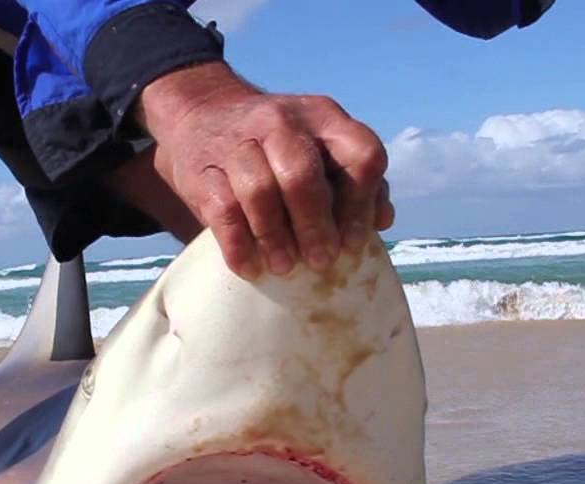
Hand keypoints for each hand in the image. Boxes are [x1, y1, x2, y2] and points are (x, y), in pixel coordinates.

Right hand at [137, 62, 393, 278]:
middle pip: (304, 175)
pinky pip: (223, 210)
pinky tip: (250, 266)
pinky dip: (238, 244)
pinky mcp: (203, 170)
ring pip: (260, 191)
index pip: (360, 153)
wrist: (203, 116)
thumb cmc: (276, 146)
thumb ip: (354, 178)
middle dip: (316, 226)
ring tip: (285, 266)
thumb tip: (382, 219)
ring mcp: (238, 142)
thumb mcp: (319, 145)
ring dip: (276, 237)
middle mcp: (281, 122)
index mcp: (323, 117)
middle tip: (321, 261)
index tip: (353, 242)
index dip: (361, 203)